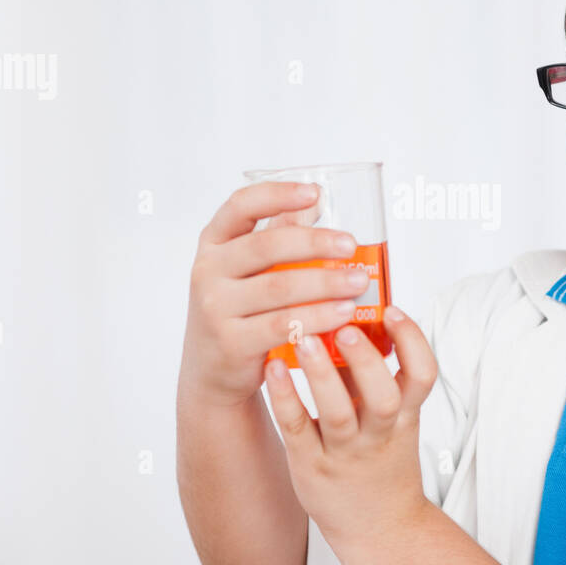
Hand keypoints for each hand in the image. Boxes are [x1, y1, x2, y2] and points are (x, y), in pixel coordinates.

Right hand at [178, 181, 373, 407]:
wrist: (211, 372)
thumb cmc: (239, 311)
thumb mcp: (248, 270)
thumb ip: (277, 236)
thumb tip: (316, 201)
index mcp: (214, 243)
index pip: (240, 206)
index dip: (277, 195)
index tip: (314, 193)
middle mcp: (208, 270)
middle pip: (266, 246)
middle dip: (314, 243)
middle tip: (351, 245)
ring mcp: (215, 307)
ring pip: (278, 288)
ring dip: (324, 283)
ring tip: (358, 282)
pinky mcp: (230, 342)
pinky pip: (281, 325)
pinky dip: (317, 317)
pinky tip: (343, 314)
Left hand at [262, 306, 438, 544]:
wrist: (378, 528)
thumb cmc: (382, 461)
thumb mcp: (395, 420)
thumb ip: (377, 376)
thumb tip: (357, 317)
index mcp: (405, 417)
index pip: (423, 376)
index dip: (412, 342)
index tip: (392, 309)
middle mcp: (379, 434)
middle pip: (383, 397)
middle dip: (366, 361)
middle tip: (346, 326)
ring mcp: (345, 453)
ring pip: (338, 414)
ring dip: (322, 375)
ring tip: (306, 339)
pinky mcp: (311, 465)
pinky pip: (298, 430)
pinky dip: (286, 398)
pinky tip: (273, 369)